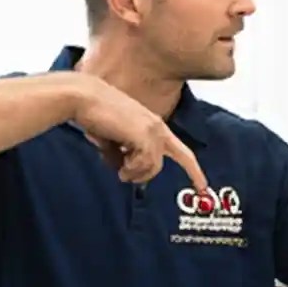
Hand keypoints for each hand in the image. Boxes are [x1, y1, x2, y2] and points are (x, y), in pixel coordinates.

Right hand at [70, 75, 208, 191]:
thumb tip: (123, 171)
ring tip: (114, 164)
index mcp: (153, 125)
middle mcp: (158, 127)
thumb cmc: (94, 115)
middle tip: (122, 176)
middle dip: (141, 175)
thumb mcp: (112, 140)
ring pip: (151, 168)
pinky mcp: (145, 135)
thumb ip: (122, 154)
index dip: (193, 171)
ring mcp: (153, 131)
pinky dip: (128, 168)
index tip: (203, 187)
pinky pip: (142, 164)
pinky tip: (116, 160)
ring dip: (131, 172)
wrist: (84, 98)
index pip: (181, 152)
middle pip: (159, 166)